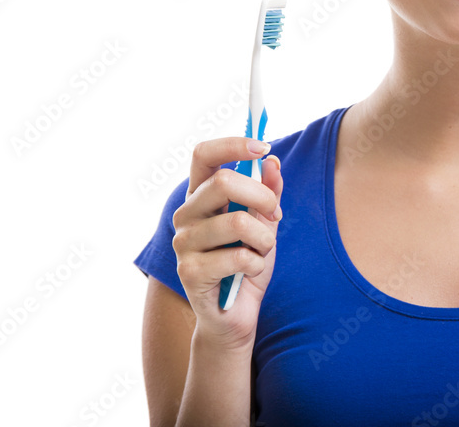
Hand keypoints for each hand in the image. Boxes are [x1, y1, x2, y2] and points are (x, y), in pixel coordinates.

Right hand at [171, 137, 283, 348]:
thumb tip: (271, 162)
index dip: (233, 144)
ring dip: (264, 239)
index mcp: (200, 196)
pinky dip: (258, 263)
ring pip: (238, 222)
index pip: (203, 155)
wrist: (235, 315)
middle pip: (224, 181)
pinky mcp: (189, 272)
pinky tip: (250, 271)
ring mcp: (183, 243)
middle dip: (264, 197)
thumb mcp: (265, 225)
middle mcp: (185, 215)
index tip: (263, 146)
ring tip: (261, 251)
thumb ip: (268, 194)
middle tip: (276, 216)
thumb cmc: (247, 264)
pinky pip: (239, 256)